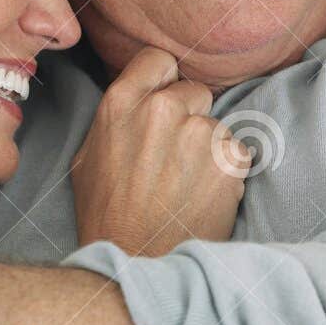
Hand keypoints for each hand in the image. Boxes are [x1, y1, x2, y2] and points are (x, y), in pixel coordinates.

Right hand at [71, 47, 249, 256]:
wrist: (140, 264)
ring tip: (186, 185)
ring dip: (208, 149)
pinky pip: (236, 152)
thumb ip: (118, 118)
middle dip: (189, 117)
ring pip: (216, 125)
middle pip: (194, 91)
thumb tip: (140, 95)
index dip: (164, 82)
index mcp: (121, 104)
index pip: (158, 60)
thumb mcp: (89, 159)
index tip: (165, 101)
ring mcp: (199, 133)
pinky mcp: (230, 159)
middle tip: (173, 159)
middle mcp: (161, 110)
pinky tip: (204, 196)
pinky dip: (226, 172)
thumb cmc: (108, 217)